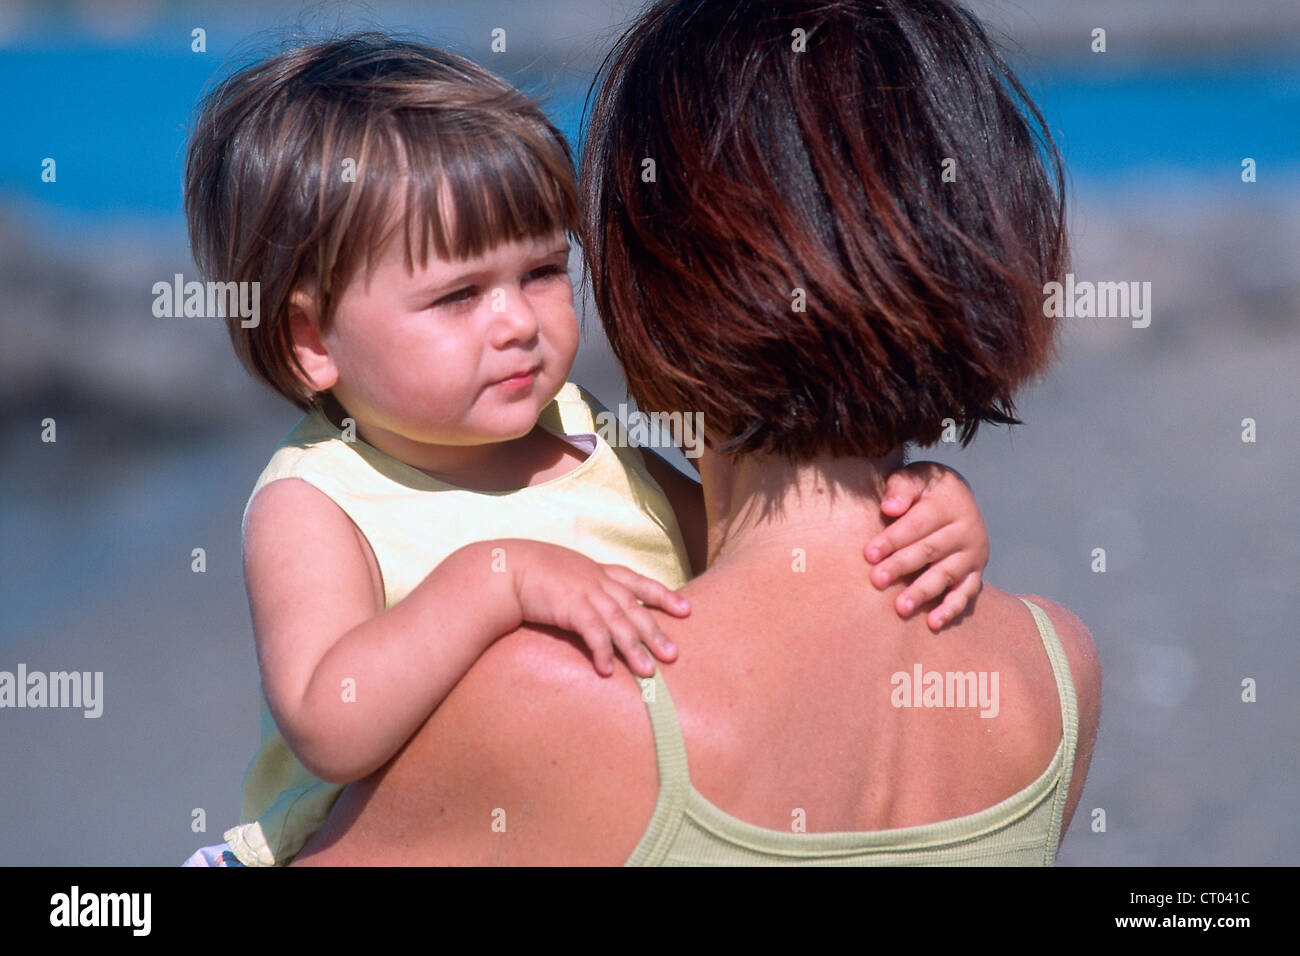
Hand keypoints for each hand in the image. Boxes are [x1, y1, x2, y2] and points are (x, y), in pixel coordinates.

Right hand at [507, 541, 688, 676]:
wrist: (503, 569)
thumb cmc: (529, 573)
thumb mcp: (564, 574)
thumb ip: (581, 587)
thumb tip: (591, 608)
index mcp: (597, 572)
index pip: (638, 582)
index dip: (663, 595)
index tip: (686, 609)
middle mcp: (597, 581)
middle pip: (634, 608)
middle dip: (655, 632)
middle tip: (674, 655)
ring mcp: (585, 592)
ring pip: (619, 623)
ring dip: (634, 648)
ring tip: (648, 672)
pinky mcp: (570, 606)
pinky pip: (592, 632)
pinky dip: (602, 651)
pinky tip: (607, 671)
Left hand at [864, 462, 987, 631]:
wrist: (958, 499)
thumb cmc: (925, 490)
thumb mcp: (916, 477)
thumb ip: (901, 487)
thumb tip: (890, 507)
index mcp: (949, 504)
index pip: (917, 524)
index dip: (893, 539)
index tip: (869, 554)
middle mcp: (966, 530)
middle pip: (929, 551)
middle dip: (901, 566)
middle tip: (877, 580)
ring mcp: (973, 554)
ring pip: (946, 575)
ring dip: (923, 592)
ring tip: (900, 607)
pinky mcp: (975, 573)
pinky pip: (966, 594)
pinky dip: (951, 609)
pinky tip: (933, 624)